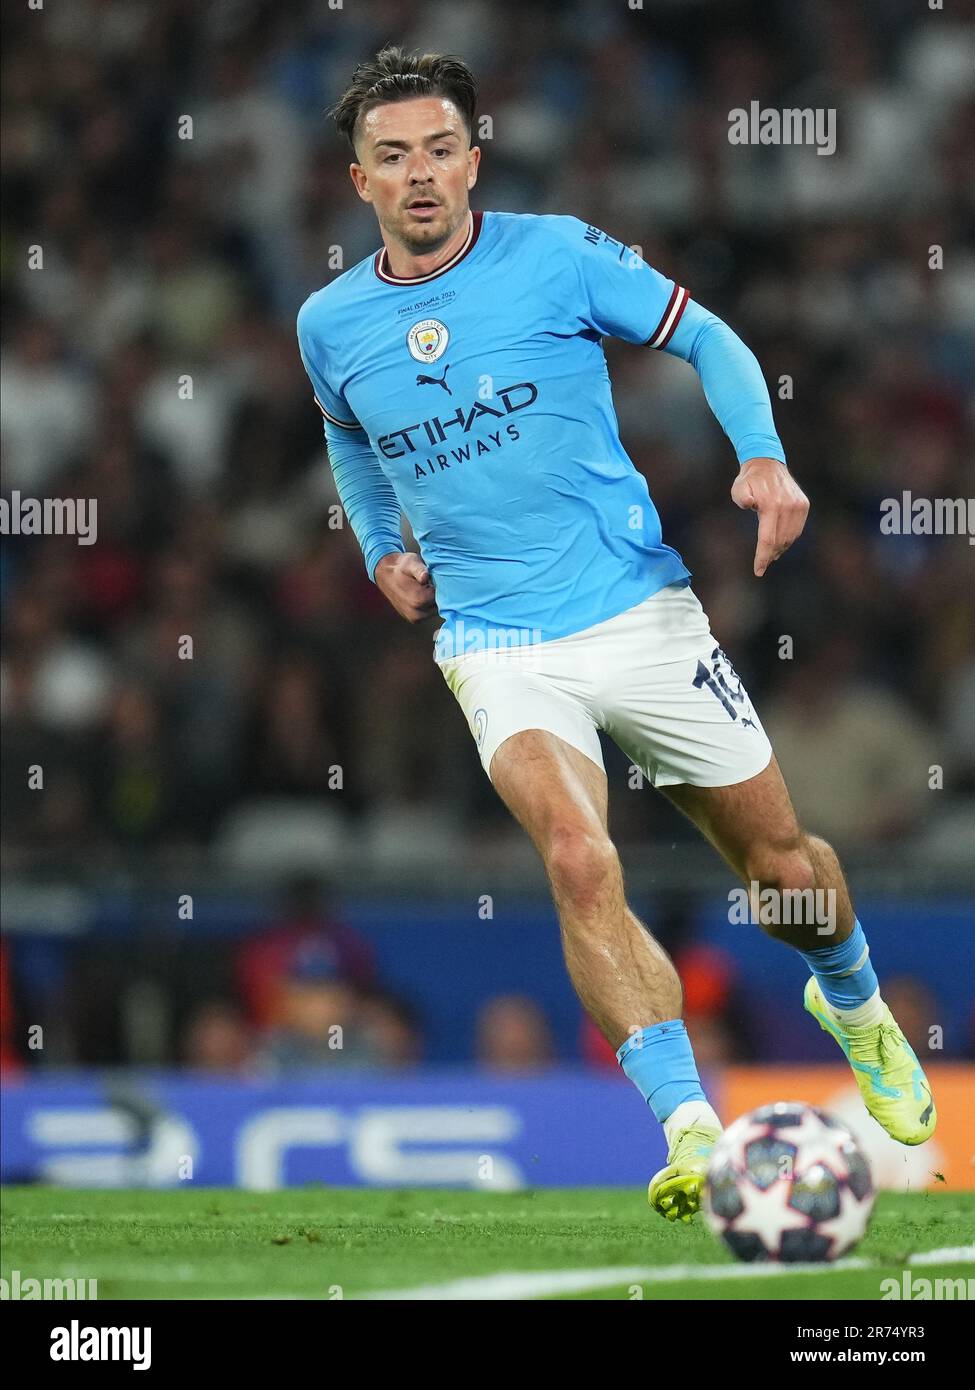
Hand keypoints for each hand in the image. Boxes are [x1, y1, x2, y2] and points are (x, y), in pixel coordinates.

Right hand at [374, 551, 437, 622]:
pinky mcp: (415, 620)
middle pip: (441, 606)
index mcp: (418, 600)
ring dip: (434, 600)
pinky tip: (423, 594)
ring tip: (425, 588)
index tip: (434, 578)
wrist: (386, 574)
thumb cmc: (401, 566)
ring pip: (436, 610)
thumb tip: (425, 577)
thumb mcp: (411, 563)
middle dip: (439, 594)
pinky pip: (429, 613)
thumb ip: (419, 570)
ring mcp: (416, 619)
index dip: (442, 586)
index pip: (444, 597)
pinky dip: (429, 605)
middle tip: (430, 582)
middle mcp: (417, 614)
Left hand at [731, 457, 808, 576]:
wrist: (767, 463)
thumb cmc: (749, 480)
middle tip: (762, 564)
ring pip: (791, 537)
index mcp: (771, 505)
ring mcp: (798, 506)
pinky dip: (789, 539)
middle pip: (780, 541)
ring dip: (780, 549)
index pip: (768, 539)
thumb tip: (750, 505)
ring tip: (771, 555)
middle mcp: (788, 506)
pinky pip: (797, 529)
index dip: (762, 557)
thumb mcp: (738, 488)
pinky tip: (780, 543)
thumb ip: (742, 499)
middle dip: (770, 555)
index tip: (758, 571)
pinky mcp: (803, 505)